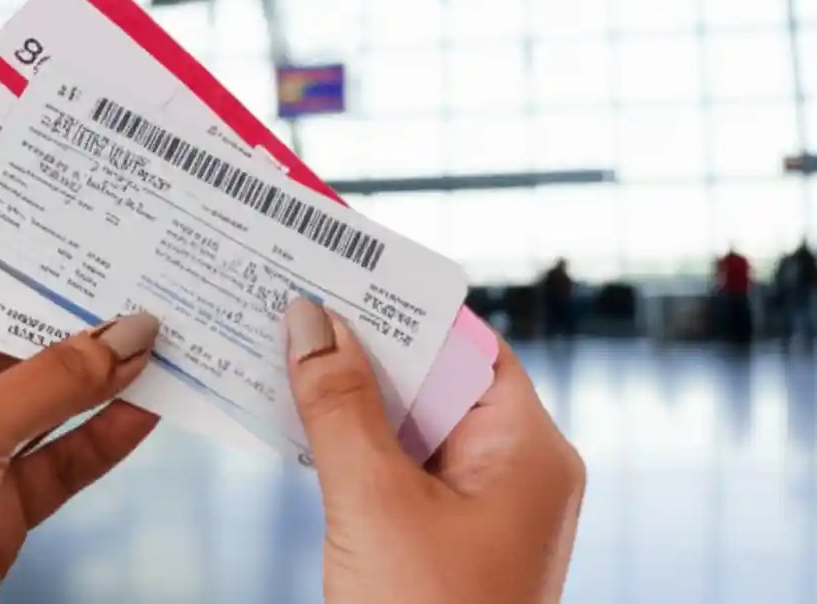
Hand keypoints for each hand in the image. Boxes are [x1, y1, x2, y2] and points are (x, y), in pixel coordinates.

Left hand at [0, 269, 160, 603]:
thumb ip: (49, 383)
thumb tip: (124, 333)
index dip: (35, 273)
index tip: (98, 251)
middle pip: (22, 353)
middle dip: (83, 329)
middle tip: (150, 297)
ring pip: (51, 410)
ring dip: (105, 383)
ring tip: (164, 350)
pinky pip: (62, 465)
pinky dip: (105, 440)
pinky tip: (144, 414)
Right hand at [285, 299, 584, 603]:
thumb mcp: (374, 502)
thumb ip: (340, 407)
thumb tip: (311, 323)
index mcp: (529, 451)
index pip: (468, 346)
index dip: (404, 309)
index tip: (342, 275)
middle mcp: (516, 474)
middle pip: (438, 384)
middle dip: (366, 353)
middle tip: (296, 312)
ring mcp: (484, 512)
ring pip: (414, 431)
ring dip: (354, 402)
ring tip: (287, 359)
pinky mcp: (450, 541)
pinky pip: (403, 473)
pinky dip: (357, 450)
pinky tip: (306, 429)